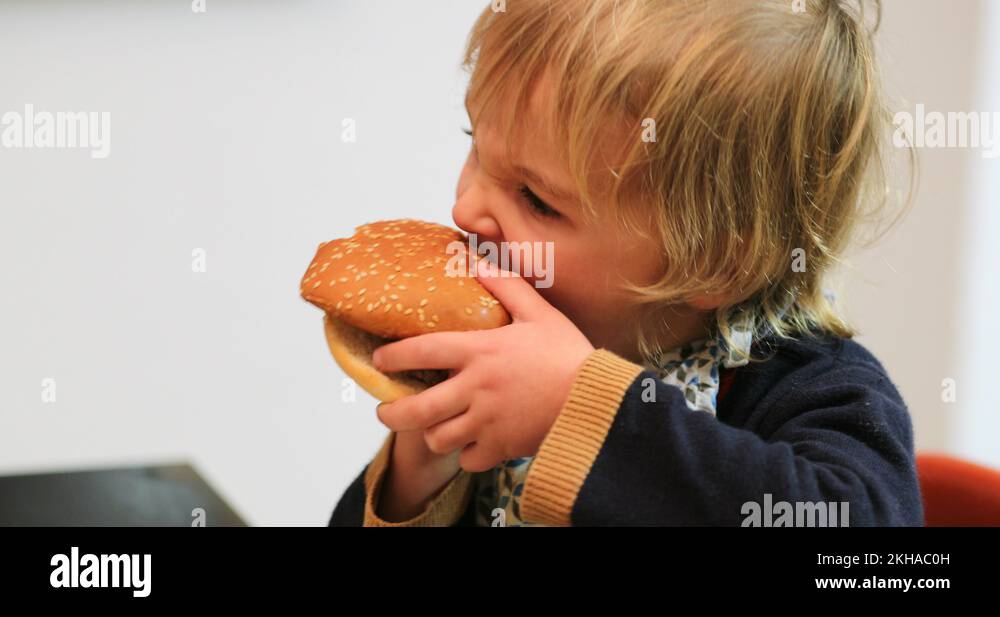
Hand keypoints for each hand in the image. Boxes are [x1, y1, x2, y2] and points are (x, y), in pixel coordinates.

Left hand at [373, 261, 594, 471]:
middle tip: (385, 410)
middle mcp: (476, 389)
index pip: (421, 351)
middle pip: (415, 410)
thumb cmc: (568, 353)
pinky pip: (468, 459)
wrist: (597, 400)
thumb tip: (475, 259)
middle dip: (392, 413)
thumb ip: (505, 286)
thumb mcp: (539, 312)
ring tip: (435, 425)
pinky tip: (472, 442)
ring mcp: (487, 421)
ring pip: (438, 438)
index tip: (379, 359)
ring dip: (433, 433)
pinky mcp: (502, 447)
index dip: (392, 356)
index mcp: (480, 351)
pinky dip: (466, 454)